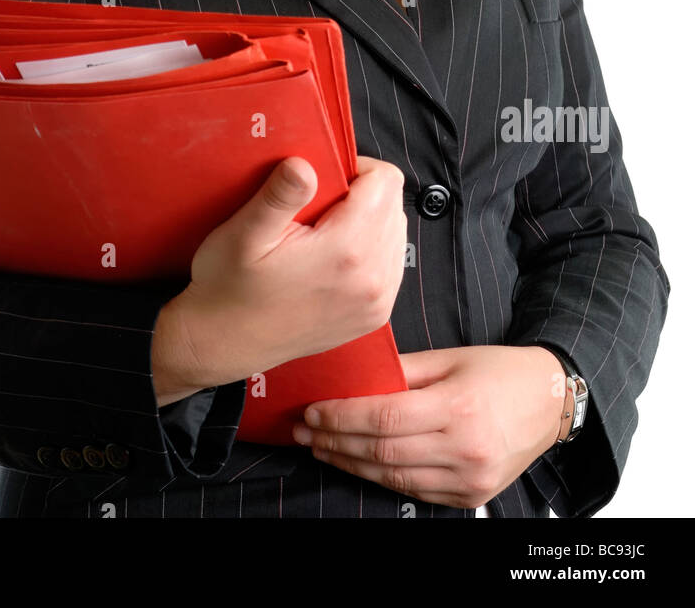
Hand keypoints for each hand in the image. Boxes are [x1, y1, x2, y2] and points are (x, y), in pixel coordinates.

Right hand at [173, 155, 407, 384]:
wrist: (223, 344)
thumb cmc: (228, 288)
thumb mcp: (243, 234)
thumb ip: (280, 196)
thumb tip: (304, 164)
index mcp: (346, 252)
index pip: (386, 181)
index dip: (355, 168)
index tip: (324, 178)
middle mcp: (373, 279)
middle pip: (394, 204)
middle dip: (362, 194)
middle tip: (317, 205)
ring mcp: (377, 302)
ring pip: (396, 232)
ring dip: (369, 221)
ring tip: (324, 230)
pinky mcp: (374, 316)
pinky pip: (391, 263)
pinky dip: (371, 249)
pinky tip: (334, 254)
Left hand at [291, 345, 566, 508]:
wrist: (549, 402)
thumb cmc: (498, 371)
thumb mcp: (450, 358)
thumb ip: (401, 371)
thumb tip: (354, 378)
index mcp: (456, 408)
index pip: (383, 418)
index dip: (342, 417)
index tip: (313, 411)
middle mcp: (464, 449)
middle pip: (383, 452)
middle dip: (336, 442)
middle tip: (305, 431)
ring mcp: (469, 478)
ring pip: (394, 478)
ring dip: (352, 463)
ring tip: (322, 448)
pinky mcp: (471, 496)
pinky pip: (415, 491)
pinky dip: (383, 478)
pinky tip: (359, 462)